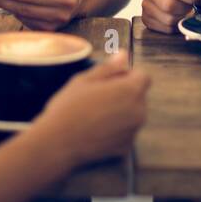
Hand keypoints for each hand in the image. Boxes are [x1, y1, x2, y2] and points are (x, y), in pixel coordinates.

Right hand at [30, 51, 148, 167]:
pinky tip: (96, 130)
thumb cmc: (69, 107)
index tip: (109, 80)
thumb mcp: (85, 79)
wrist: (57, 143)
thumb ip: (109, 67)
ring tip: (94, 114)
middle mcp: (138, 111)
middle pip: (138, 96)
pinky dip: (116, 130)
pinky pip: (126, 132)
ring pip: (132, 114)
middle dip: (124, 93)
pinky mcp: (126, 147)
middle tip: (97, 97)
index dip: (127, 75)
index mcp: (130, 90)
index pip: (143, 76)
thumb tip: (123, 55)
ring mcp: (133, 131)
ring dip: (121, 111)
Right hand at [141, 0, 200, 32]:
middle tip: (193, 6)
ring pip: (168, 19)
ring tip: (187, 11)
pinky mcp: (146, 18)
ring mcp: (146, 4)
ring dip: (182, 18)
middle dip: (186, 8)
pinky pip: (165, 29)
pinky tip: (180, 17)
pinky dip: (177, 26)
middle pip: (169, 5)